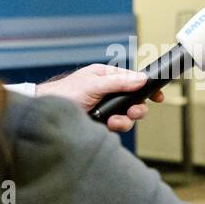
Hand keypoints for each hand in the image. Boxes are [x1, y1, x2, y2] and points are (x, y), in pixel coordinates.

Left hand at [35, 64, 163, 132]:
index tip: (158, 97)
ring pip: (127, 115)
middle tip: (134, 112)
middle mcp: (108, 92)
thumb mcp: (94, 84)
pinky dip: (116, 126)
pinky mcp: (101, 122)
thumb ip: (118, 82)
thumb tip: (141, 78)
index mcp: (106, 76)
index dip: (146, 88)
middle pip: (134, 100)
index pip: (133, 80)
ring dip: (125, 119)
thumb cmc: (65, 93)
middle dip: (137, 108)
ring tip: (115, 121)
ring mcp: (105, 108)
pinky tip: (108, 125)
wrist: (47, 114)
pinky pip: (117, 126)